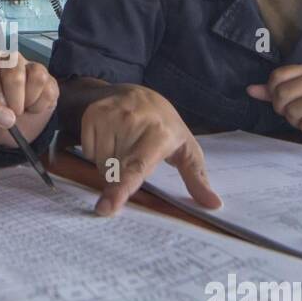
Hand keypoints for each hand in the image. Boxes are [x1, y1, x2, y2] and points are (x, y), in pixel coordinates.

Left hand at [0, 49, 58, 146]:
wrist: (10, 132)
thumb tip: (7, 116)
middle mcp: (9, 59)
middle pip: (14, 71)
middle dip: (11, 99)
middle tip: (7, 110)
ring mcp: (31, 67)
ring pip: (36, 77)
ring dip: (27, 102)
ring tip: (19, 109)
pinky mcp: (49, 80)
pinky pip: (49, 91)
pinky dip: (39, 107)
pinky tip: (31, 108)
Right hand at [80, 83, 220, 216]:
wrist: (138, 93)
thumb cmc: (165, 128)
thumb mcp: (186, 149)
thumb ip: (197, 178)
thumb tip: (214, 205)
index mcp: (159, 135)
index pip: (136, 169)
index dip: (121, 190)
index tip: (107, 207)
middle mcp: (133, 122)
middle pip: (114, 173)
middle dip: (121, 174)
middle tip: (135, 153)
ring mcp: (111, 115)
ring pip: (100, 163)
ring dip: (109, 163)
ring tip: (123, 144)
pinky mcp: (93, 113)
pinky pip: (87, 151)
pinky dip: (95, 151)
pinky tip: (109, 136)